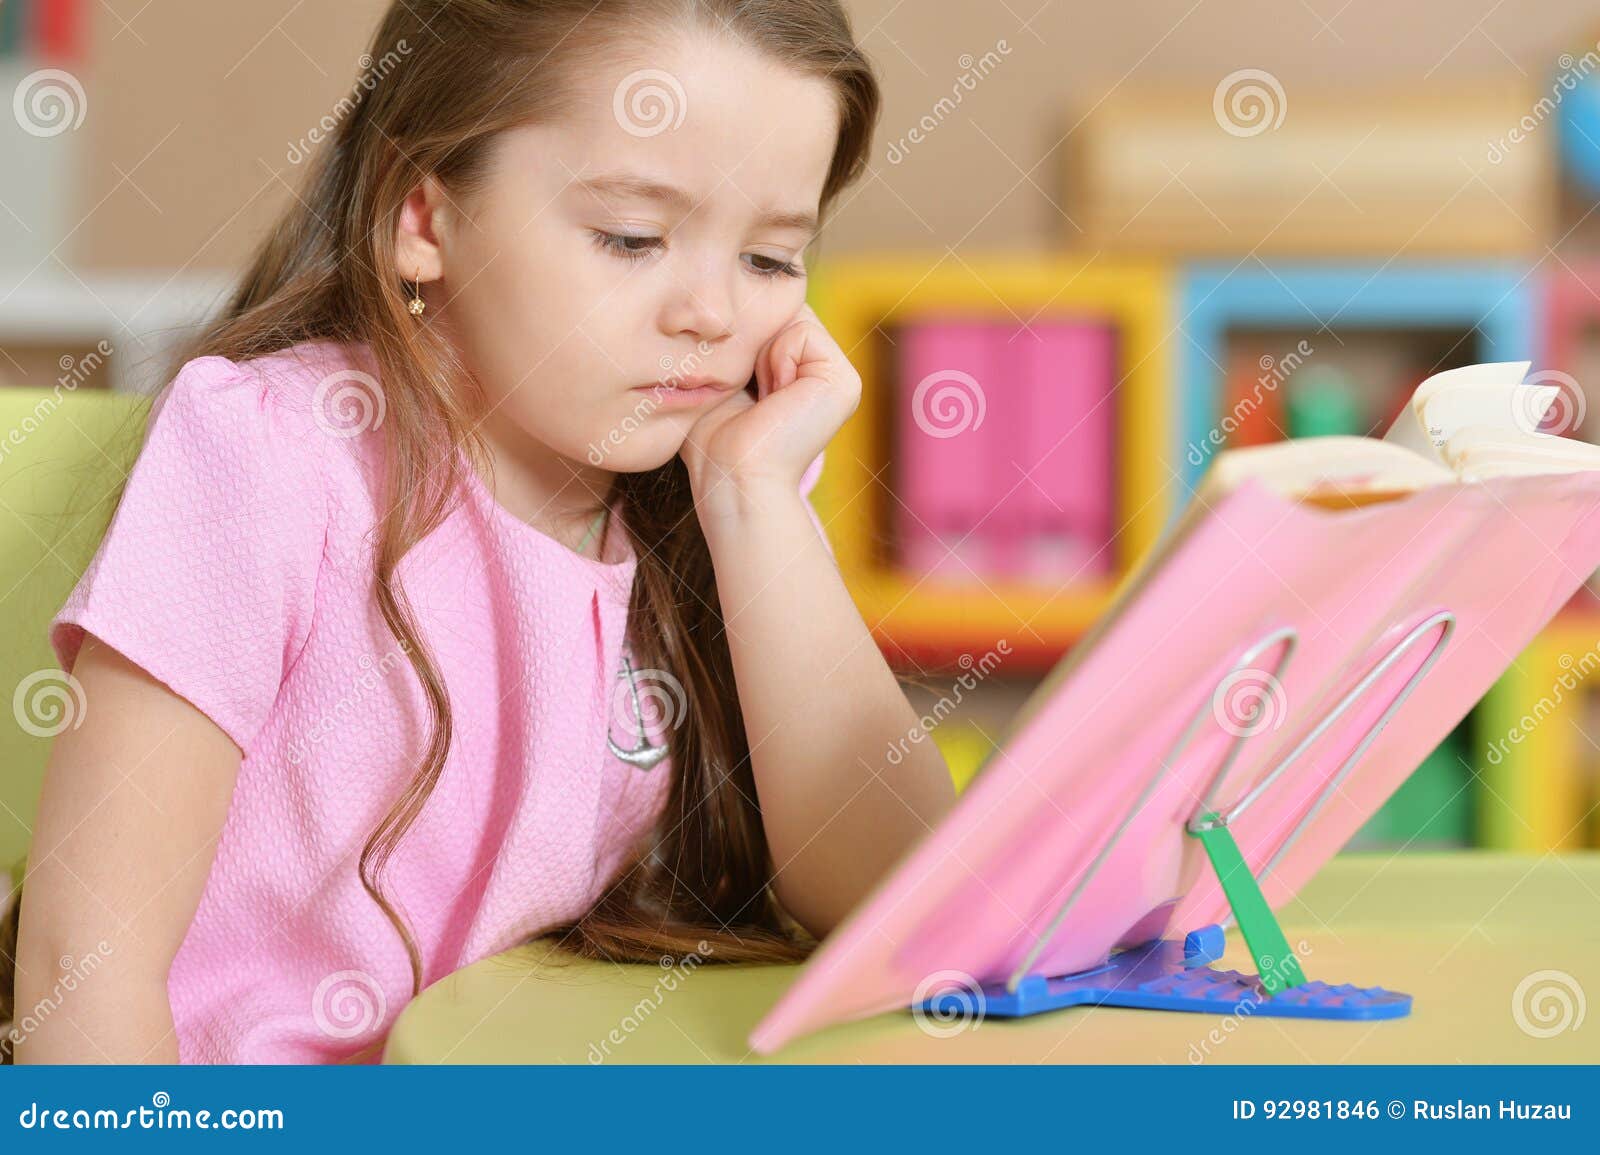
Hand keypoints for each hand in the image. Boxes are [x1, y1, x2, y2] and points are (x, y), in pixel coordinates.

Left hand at [679, 303, 859, 507]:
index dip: (743, 336)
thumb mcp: (724, 378)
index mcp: (803, 377)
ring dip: (762, 350)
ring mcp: (840, 378)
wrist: (732, 478)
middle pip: (781, 313)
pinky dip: (776, 358)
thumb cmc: (715, 439)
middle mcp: (826, 376)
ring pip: (790, 317)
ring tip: (759, 397)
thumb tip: (736, 302)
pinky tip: (773, 397)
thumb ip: (741, 340)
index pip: (771, 320)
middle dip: (752, 340)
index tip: (735, 387)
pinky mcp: (844, 381)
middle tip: (747, 392)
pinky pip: (800, 331)